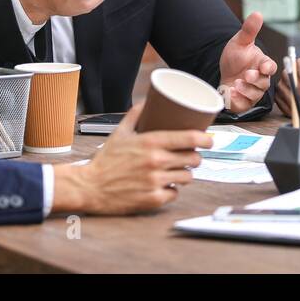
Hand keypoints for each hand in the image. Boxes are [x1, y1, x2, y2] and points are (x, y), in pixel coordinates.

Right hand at [50, 101, 210, 214]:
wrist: (89, 186)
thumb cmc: (105, 160)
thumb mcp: (119, 132)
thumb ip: (135, 114)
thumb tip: (147, 100)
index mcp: (151, 143)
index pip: (189, 138)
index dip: (205, 138)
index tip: (210, 139)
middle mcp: (156, 162)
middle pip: (193, 159)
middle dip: (195, 157)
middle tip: (190, 156)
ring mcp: (156, 182)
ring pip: (187, 177)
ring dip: (185, 173)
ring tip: (178, 170)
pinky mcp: (153, 200)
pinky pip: (174, 194)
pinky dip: (172, 190)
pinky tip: (165, 185)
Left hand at [217, 12, 276, 112]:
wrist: (223, 73)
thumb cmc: (236, 58)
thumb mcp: (240, 42)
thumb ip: (249, 30)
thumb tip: (257, 13)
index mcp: (262, 64)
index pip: (270, 67)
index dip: (268, 67)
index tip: (264, 67)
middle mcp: (260, 79)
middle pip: (264, 82)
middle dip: (255, 79)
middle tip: (246, 75)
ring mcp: (253, 92)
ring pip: (255, 94)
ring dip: (246, 89)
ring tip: (236, 83)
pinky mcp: (244, 102)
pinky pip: (245, 104)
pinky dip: (238, 99)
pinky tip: (232, 92)